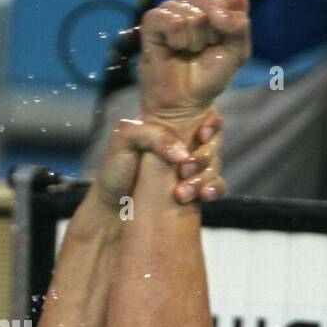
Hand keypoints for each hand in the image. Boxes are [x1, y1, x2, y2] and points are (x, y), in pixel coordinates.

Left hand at [91, 107, 225, 209]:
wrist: (111, 210)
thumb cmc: (114, 170)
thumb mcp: (124, 139)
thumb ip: (152, 134)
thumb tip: (184, 153)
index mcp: (169, 126)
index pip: (203, 116)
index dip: (210, 123)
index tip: (201, 135)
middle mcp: (183, 145)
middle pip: (214, 142)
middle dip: (204, 156)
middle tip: (183, 170)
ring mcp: (189, 168)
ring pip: (215, 165)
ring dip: (205, 177)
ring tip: (181, 193)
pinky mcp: (194, 191)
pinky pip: (216, 186)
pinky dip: (215, 189)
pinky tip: (204, 196)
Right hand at [139, 0, 250, 135]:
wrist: (183, 102)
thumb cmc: (209, 76)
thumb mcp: (237, 53)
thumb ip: (240, 27)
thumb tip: (219, 13)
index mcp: (217, 5)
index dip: (230, 25)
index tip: (221, 44)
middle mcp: (194, 3)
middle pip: (212, 3)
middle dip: (211, 34)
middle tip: (201, 50)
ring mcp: (172, 9)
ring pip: (191, 12)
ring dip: (193, 39)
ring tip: (187, 51)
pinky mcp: (152, 20)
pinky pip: (170, 19)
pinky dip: (176, 37)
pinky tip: (173, 47)